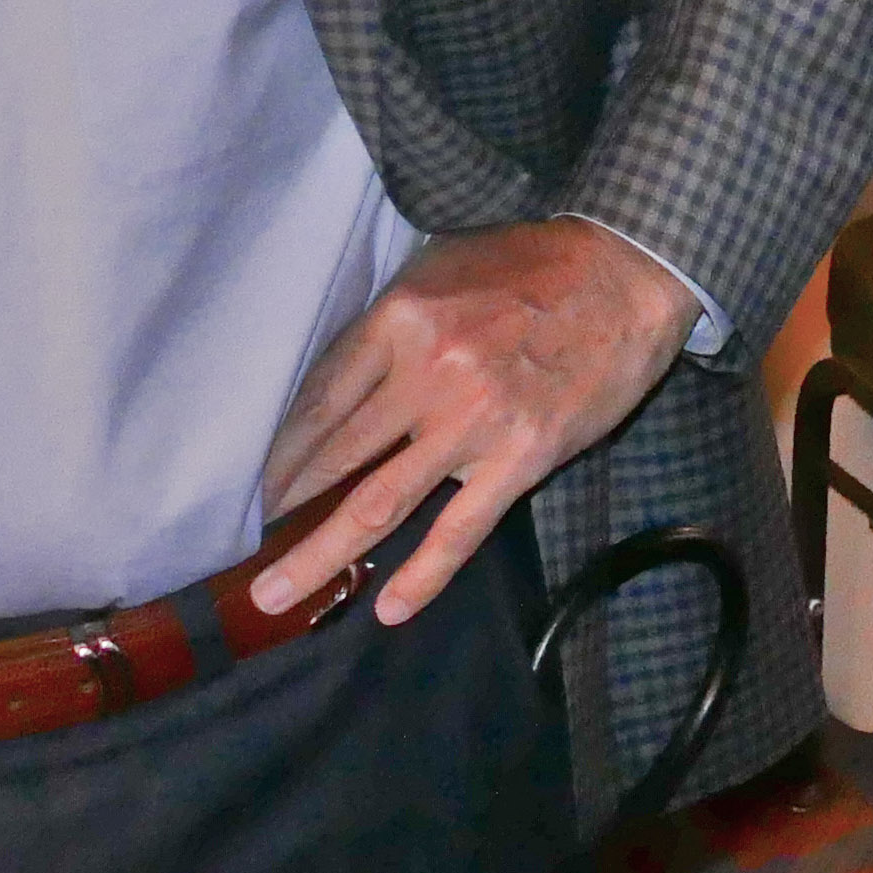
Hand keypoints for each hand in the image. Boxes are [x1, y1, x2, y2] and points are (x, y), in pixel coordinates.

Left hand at [253, 219, 693, 628]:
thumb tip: (338, 385)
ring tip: (276, 595)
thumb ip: (390, 325)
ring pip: (378, 503)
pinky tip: (389, 607)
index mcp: (400, 318)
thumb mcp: (442, 268)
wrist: (626, 271)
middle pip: (333, 456)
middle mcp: (427, 371)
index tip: (257, 487)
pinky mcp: (521, 456)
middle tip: (246, 550)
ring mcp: (473, 419)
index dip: (280, 452)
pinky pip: (460, 529)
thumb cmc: (531, 265)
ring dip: (320, 555)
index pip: (318, 399)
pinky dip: (422, 573)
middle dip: (283, 508)